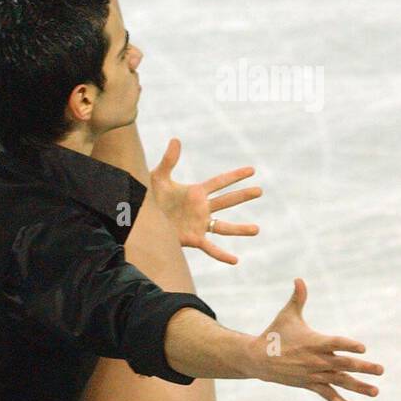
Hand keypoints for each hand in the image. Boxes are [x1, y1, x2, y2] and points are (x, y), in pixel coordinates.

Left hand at [150, 137, 260, 264]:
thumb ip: (169, 161)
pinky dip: (222, 255)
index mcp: (196, 193)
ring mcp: (199, 225)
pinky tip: (235, 261)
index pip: (220, 182)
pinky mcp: (193, 239)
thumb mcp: (158, 178)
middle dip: (243, 196)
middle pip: (227, 201)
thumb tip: (176, 140)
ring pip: (224, 226)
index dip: (235, 176)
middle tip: (260, 191)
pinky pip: (211, 248)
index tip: (252, 170)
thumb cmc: (148, 198)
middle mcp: (201, 208)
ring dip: (240, 229)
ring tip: (256, 230)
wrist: (140, 220)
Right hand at [250, 279, 382, 400]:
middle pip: (343, 365)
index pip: (335, 343)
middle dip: (363, 368)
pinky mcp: (309, 384)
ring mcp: (313, 374)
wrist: (257, 359)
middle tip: (381, 370)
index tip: (362, 348)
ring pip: (340, 382)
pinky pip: (328, 395)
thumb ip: (297, 298)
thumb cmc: (274, 334)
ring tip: (375, 391)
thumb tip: (299, 279)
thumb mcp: (286, 315)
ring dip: (358, 387)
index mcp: (314, 342)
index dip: (349, 345)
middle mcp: (316, 360)